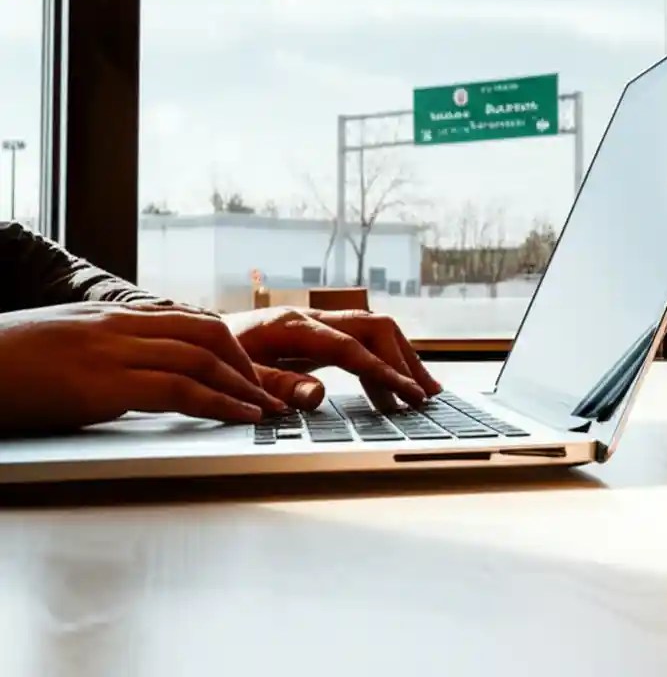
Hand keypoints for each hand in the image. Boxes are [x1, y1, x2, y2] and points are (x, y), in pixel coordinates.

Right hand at [0, 302, 287, 430]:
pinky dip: (218, 402)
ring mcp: (111, 353)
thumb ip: (99, 350)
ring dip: (242, 385)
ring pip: (200, 358)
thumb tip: (128, 371)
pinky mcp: (102, 385)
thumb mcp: (59, 344)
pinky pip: (177, 389)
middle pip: (205, 331)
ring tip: (265, 409)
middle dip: (245, 362)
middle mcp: (117, 327)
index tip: (246, 367)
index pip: (186, 318)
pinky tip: (237, 416)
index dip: (225, 343)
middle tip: (267, 390)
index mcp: (108, 316)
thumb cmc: (1, 363)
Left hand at [224, 307, 439, 411]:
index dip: (383, 372)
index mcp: (292, 326)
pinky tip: (390, 389)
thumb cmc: (212, 360)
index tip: (409, 395)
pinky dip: (382, 363)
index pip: (352, 347)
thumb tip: (318, 396)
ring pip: (375, 331)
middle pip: (376, 328)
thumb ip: (277, 386)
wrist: (192, 338)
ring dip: (401, 359)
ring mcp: (316, 324)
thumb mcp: (238, 378)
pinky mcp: (317, 334)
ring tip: (422, 393)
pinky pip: (362, 341)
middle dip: (405, 361)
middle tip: (425, 395)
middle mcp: (311, 318)